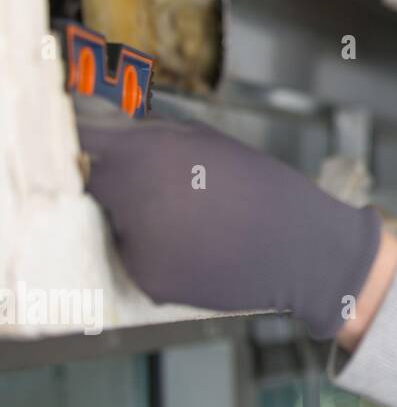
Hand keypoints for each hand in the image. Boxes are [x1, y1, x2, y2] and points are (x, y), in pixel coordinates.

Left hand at [75, 97, 381, 339]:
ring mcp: (137, 243)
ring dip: (134, 219)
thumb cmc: (264, 189)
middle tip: (162, 186)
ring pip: (113, 223)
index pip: (82, 139)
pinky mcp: (147, 280)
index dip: (81, 137)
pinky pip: (133, 258)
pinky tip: (195, 249)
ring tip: (191, 221)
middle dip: (114, 180)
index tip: (80, 136)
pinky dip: (154, 253)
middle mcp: (133, 197)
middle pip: (93, 183)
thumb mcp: (209, 144)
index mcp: (149, 154)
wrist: (304, 250)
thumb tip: (108, 125)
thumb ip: (155, 135)